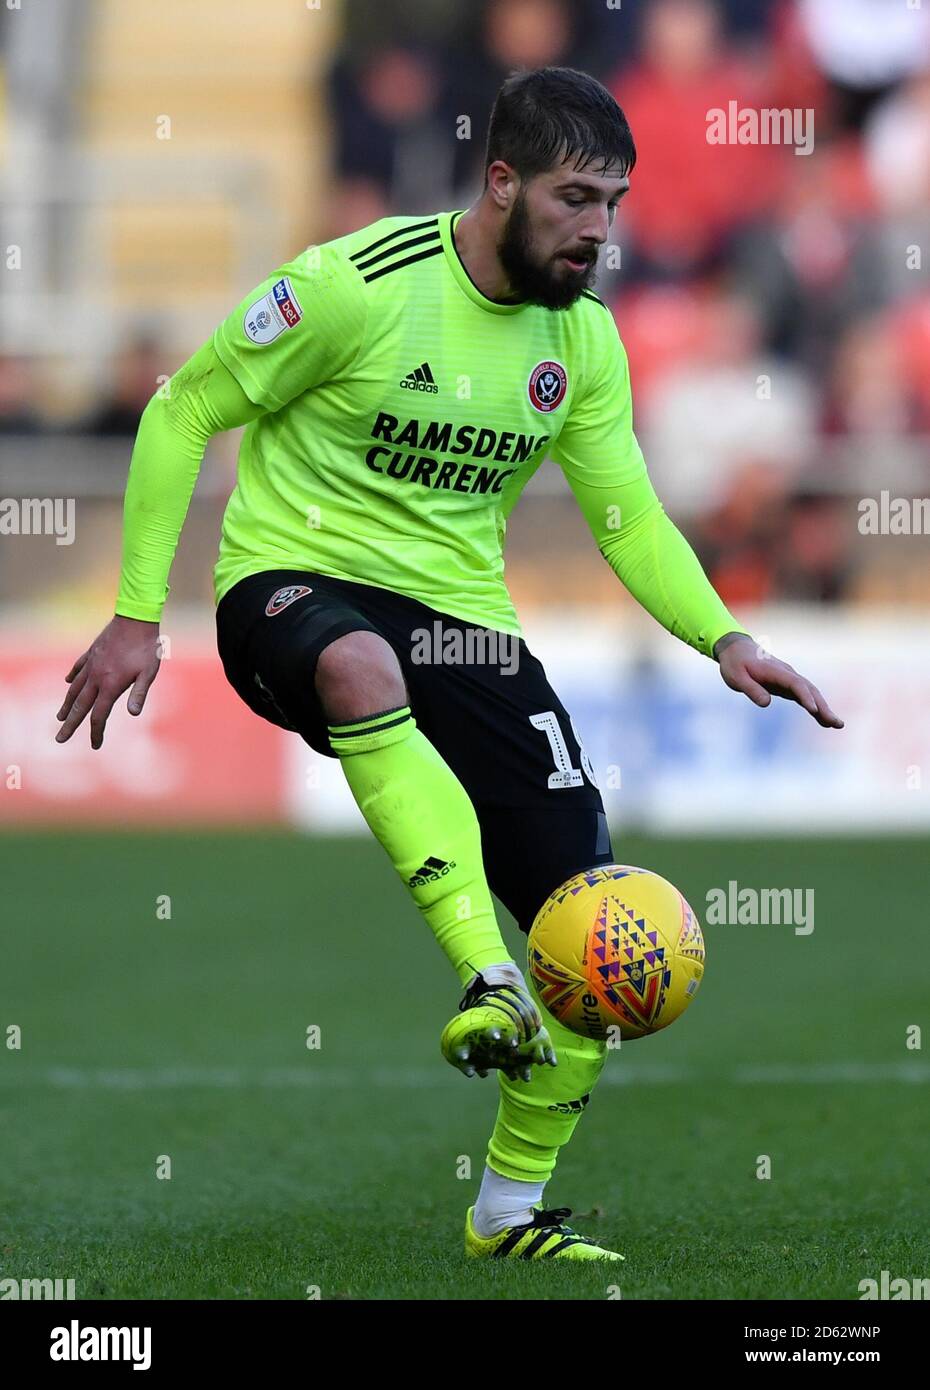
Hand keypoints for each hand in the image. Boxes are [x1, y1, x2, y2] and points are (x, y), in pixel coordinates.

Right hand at [56, 615, 161, 749]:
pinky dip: (72, 677)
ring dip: (67, 704)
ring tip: (60, 716)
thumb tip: (133, 714)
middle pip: (80, 706)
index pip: (99, 715)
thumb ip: (140, 693)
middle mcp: (96, 676)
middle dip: (70, 724)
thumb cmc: (146, 647)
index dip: (96, 732)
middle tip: (59, 739)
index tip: (95, 746)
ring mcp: (91, 663)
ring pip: (74, 688)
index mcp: (110, 684)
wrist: (136, 618)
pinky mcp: (91, 652)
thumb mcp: (149, 672)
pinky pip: (78, 668)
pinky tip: (67, 681)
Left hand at [713, 632, 843, 728]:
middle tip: (836, 723)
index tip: (814, 711)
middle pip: (810, 690)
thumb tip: (766, 704)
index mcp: (775, 671)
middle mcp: (787, 674)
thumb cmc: (735, 663)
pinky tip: (823, 720)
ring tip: (837, 725)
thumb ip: (751, 689)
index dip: (805, 697)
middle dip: (823, 706)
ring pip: (811, 693)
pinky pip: (805, 696)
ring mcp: (789, 679)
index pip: (795, 684)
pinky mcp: (787, 685)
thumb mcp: (736, 678)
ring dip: (824, 708)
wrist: (736, 649)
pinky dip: (815, 707)